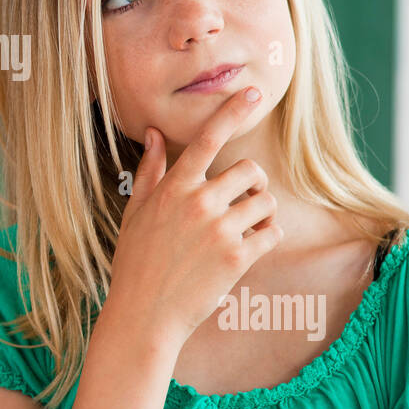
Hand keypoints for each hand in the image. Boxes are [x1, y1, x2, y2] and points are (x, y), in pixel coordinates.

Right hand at [107, 86, 282, 347]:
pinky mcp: (237, 258)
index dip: (232, 111)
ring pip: (265, 202)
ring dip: (262, 212)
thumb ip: (150, 170)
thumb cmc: (136, 262)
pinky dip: (267, 237)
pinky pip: (272, 232)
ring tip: (245, 228)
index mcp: (173, 187)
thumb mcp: (136, 212)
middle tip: (244, 200)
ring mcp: (219, 230)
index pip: (207, 138)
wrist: (144, 314)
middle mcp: (198, 202)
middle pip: (250, 170)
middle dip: (254, 183)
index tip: (253, 93)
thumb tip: (150, 132)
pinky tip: (249, 248)